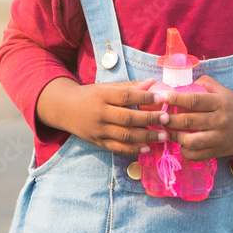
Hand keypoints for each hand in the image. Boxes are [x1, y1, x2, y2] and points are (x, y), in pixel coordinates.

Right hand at [36, 77, 168, 155]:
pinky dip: (133, 150)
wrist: (65, 109)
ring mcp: (99, 130)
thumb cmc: (91, 95)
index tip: (161, 98)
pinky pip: (117, 148)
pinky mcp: (98, 142)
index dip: (144, 97)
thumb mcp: (107, 87)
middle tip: (167, 118)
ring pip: (125, 135)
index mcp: (102, 95)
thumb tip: (153, 82)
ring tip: (163, 135)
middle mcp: (100, 113)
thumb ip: (130, 86)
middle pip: (127, 118)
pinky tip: (147, 148)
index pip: (126, 96)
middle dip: (149, 119)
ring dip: (146, 136)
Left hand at [160, 75, 232, 160]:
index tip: (162, 97)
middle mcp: (220, 121)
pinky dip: (185, 151)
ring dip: (175, 137)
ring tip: (167, 131)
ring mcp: (219, 139)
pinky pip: (197, 155)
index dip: (175, 99)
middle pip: (189, 121)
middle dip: (169, 119)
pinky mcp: (218, 152)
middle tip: (159, 116)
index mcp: (221, 103)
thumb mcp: (222, 90)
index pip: (194, 100)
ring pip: (191, 141)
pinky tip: (180, 144)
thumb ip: (203, 83)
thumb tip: (181, 83)